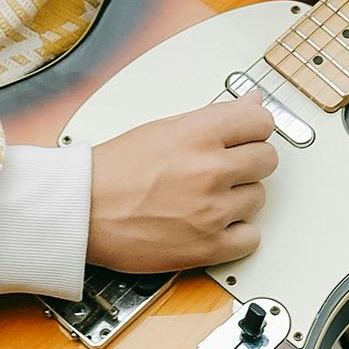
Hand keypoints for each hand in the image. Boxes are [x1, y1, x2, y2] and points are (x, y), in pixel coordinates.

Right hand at [86, 97, 278, 273]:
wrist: (81, 213)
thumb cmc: (112, 172)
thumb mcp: (163, 128)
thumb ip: (213, 116)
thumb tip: (252, 101)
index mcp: (198, 134)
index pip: (262, 121)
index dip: (254, 128)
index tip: (246, 136)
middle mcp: (209, 170)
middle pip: (267, 159)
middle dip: (248, 162)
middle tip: (224, 168)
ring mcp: (211, 211)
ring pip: (258, 198)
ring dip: (238, 198)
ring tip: (207, 197)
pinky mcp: (208, 247)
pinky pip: (251, 238)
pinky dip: (236, 234)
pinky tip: (214, 224)